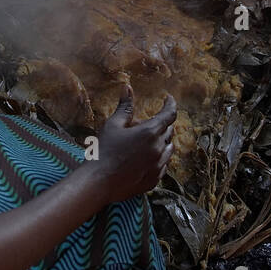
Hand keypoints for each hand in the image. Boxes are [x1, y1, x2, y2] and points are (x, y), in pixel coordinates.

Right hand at [94, 86, 176, 201]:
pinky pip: (163, 165)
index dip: (171, 105)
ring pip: (168, 149)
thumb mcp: (113, 125)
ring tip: (146, 141)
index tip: (169, 99)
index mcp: (150, 133)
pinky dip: (158, 158)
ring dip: (161, 142)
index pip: (169, 114)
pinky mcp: (154, 180)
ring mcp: (158, 166)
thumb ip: (125, 106)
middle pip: (168, 131)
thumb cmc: (104, 151)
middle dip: (160, 124)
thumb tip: (127, 87)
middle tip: (142, 125)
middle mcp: (158, 149)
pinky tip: (145, 158)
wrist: (98, 182)